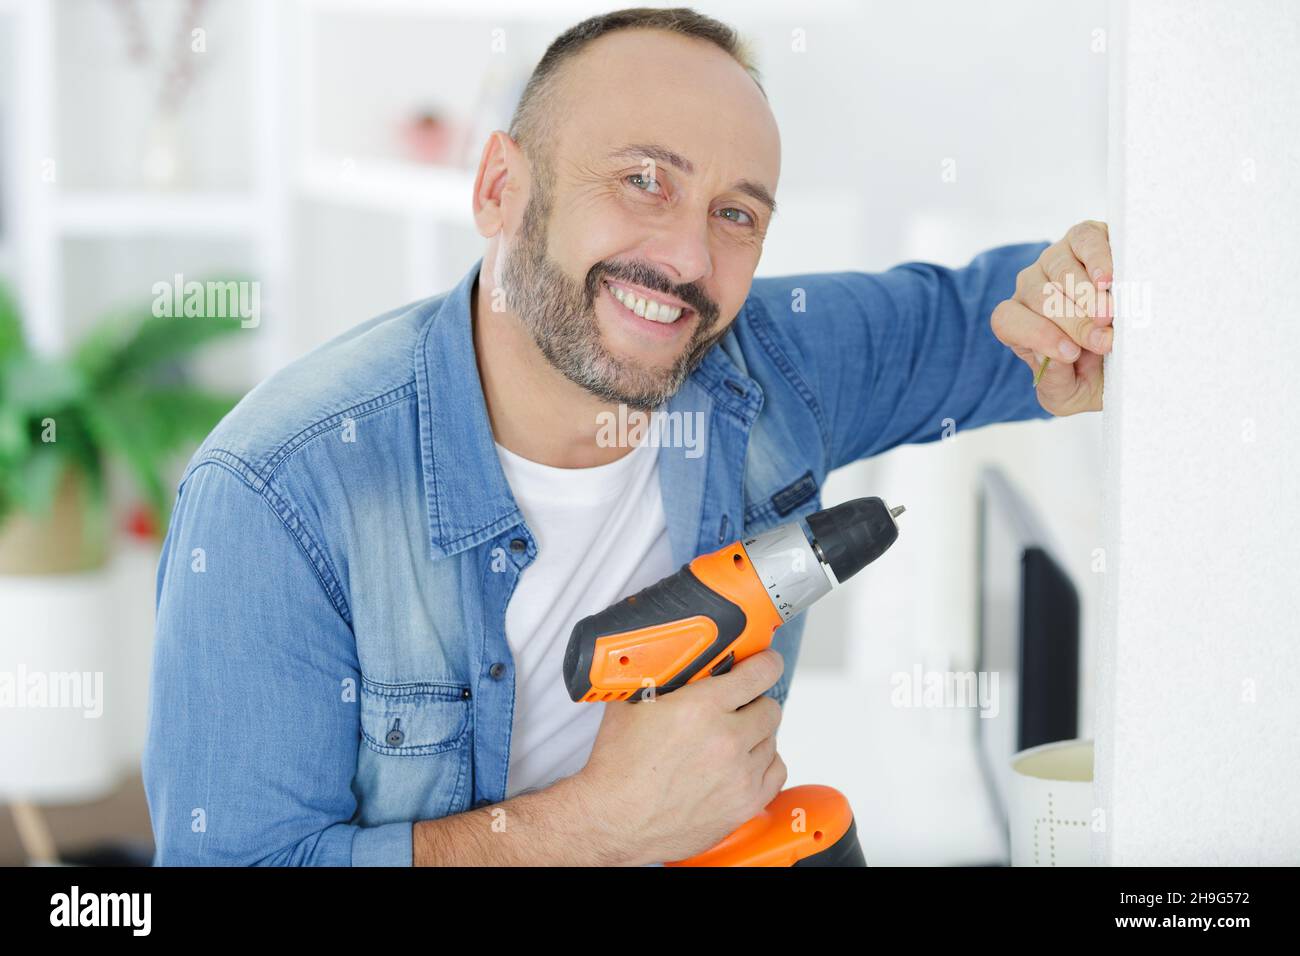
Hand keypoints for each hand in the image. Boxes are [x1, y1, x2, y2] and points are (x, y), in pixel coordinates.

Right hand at [573, 649, 787, 865]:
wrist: (613, 822)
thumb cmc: (618, 768)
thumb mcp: (632, 704)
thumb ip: (661, 675)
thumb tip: (675, 656)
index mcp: (701, 708)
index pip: (759, 673)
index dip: (765, 663)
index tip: (764, 662)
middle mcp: (727, 740)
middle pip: (769, 707)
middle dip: (753, 703)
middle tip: (734, 708)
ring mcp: (740, 775)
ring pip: (772, 740)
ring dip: (755, 735)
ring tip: (729, 740)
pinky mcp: (745, 804)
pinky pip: (776, 771)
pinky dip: (763, 764)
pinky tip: (743, 763)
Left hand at [991, 220, 1113, 414]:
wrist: (1138, 350)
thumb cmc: (1097, 373)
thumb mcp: (1071, 394)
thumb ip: (1054, 383)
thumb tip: (1056, 356)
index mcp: (1020, 323)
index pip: (1007, 321)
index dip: (1035, 336)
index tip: (1070, 354)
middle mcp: (1032, 288)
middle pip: (1038, 297)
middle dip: (1072, 322)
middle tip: (1103, 341)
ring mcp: (1056, 259)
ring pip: (1058, 269)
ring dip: (1086, 295)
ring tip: (1110, 316)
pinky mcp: (1085, 237)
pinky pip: (1082, 239)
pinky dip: (1096, 257)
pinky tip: (1109, 279)